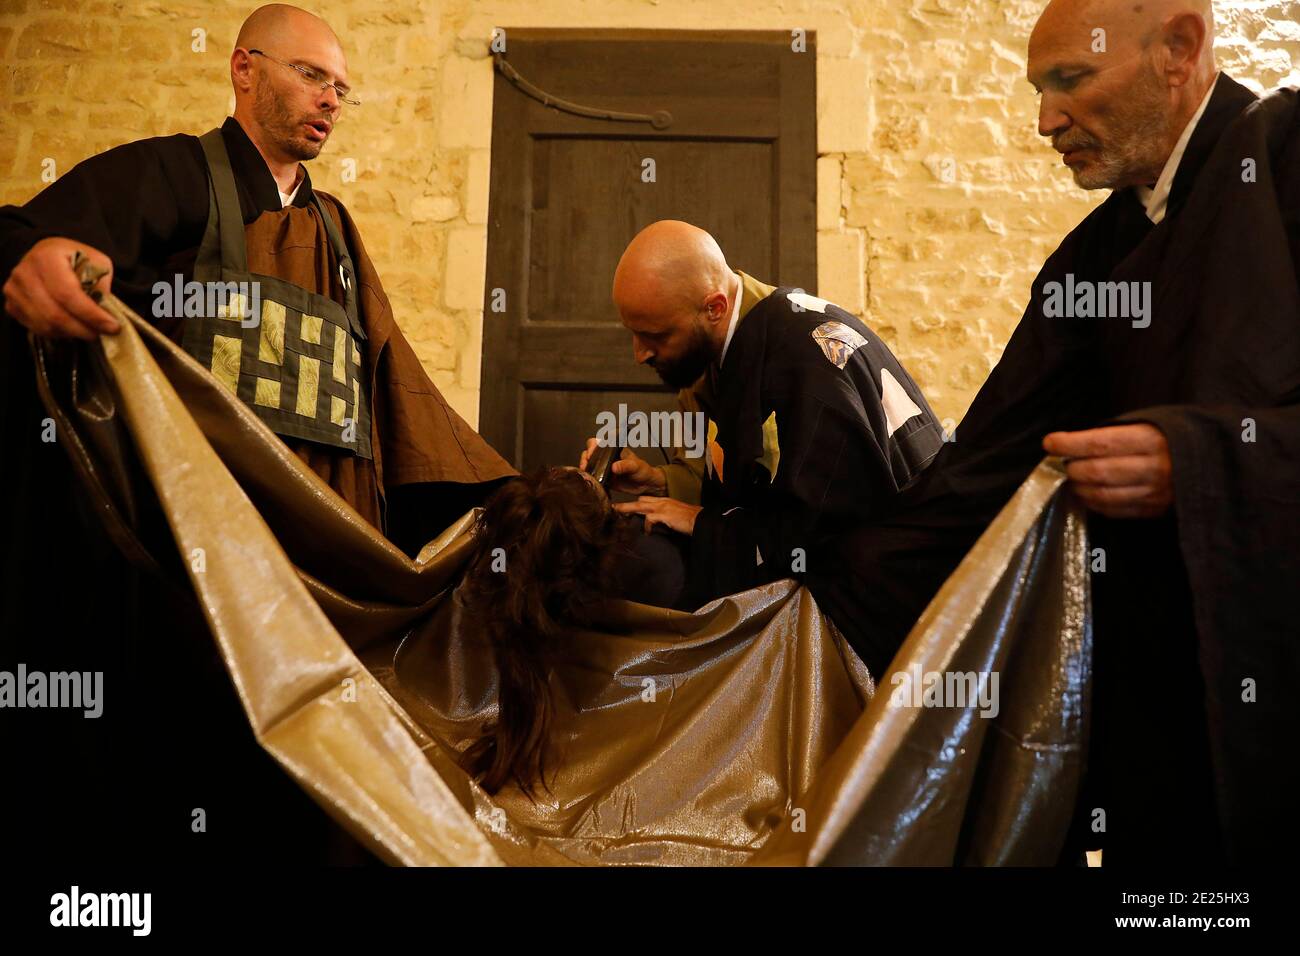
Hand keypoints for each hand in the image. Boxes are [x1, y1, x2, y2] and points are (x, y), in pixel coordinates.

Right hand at [3, 237, 117, 338]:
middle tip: (103, 333)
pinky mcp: (12, 306)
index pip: (68, 294)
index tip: (113, 327)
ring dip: (72, 333)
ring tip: (90, 330)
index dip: (91, 315)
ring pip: (46, 325)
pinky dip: (59, 333)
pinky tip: (72, 327)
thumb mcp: (96, 261)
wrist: (47, 256)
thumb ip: (101, 283)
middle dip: (83, 329)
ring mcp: (14, 291)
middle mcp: (24, 274)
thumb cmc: (74, 258)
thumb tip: (105, 310)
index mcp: (46, 258)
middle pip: (55, 315)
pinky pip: (37, 328)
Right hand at [579, 439, 666, 495]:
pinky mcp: (603, 478)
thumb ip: (626, 465)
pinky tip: (589, 481)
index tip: (592, 452)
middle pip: (590, 451)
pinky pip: (592, 476)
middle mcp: (607, 457)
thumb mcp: (636, 466)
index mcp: (614, 449)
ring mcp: (604, 467)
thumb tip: (614, 467)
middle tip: (586, 464)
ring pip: (589, 463)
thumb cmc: (643, 470)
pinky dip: (589, 478)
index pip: (600, 441)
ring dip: (585, 466)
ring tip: (586, 472)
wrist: (645, 485)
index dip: (593, 445)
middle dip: (586, 456)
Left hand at [613, 496, 702, 534]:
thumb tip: (655, 524)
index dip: (636, 503)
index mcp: (665, 501)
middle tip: (615, 508)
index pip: (647, 499)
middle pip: (641, 500)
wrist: (701, 521)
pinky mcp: (664, 515)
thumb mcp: (675, 516)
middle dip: (627, 505)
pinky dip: (647, 526)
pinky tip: (647, 533)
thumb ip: (665, 517)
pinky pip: (649, 519)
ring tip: (617, 512)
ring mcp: (663, 507)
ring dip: (628, 509)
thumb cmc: (690, 520)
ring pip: (640, 506)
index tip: (626, 509)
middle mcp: (662, 501)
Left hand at [1042, 423, 1172, 518]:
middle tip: (1062, 463)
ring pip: (1102, 495)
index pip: (1100, 444)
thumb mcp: (1146, 424)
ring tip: (1071, 479)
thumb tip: (1069, 444)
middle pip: (1097, 472)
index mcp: (1151, 440)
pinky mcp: (1154, 510)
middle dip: (1071, 468)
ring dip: (1078, 488)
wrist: (1211, 460)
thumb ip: (1111, 434)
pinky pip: (1113, 510)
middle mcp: (1155, 468)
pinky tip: (1086, 493)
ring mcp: (1156, 492)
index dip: (1070, 444)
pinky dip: (1092, 502)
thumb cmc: (1168, 437)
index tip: (1050, 442)